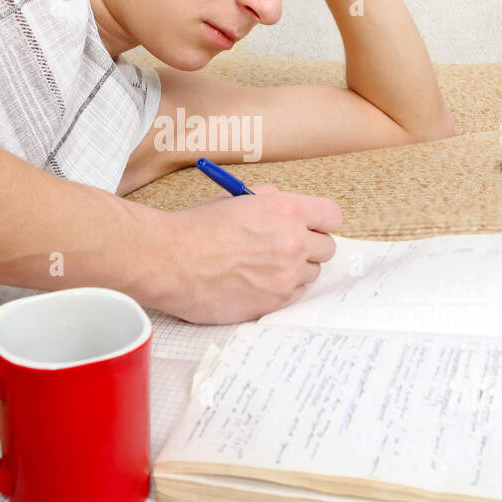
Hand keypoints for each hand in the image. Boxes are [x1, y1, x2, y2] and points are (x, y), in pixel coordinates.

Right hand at [153, 183, 342, 324]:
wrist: (169, 260)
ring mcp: (285, 276)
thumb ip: (271, 201)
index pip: (332, 216)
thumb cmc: (196, 228)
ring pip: (311, 274)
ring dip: (294, 270)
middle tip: (285, 246)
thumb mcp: (238, 198)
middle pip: (327, 248)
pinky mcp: (273, 303)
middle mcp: (293, 243)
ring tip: (263, 265)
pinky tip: (257, 282)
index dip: (321, 221)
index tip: (313, 225)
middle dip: (309, 245)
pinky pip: (294, 295)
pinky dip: (281, 290)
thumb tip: (289, 209)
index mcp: (286, 210)